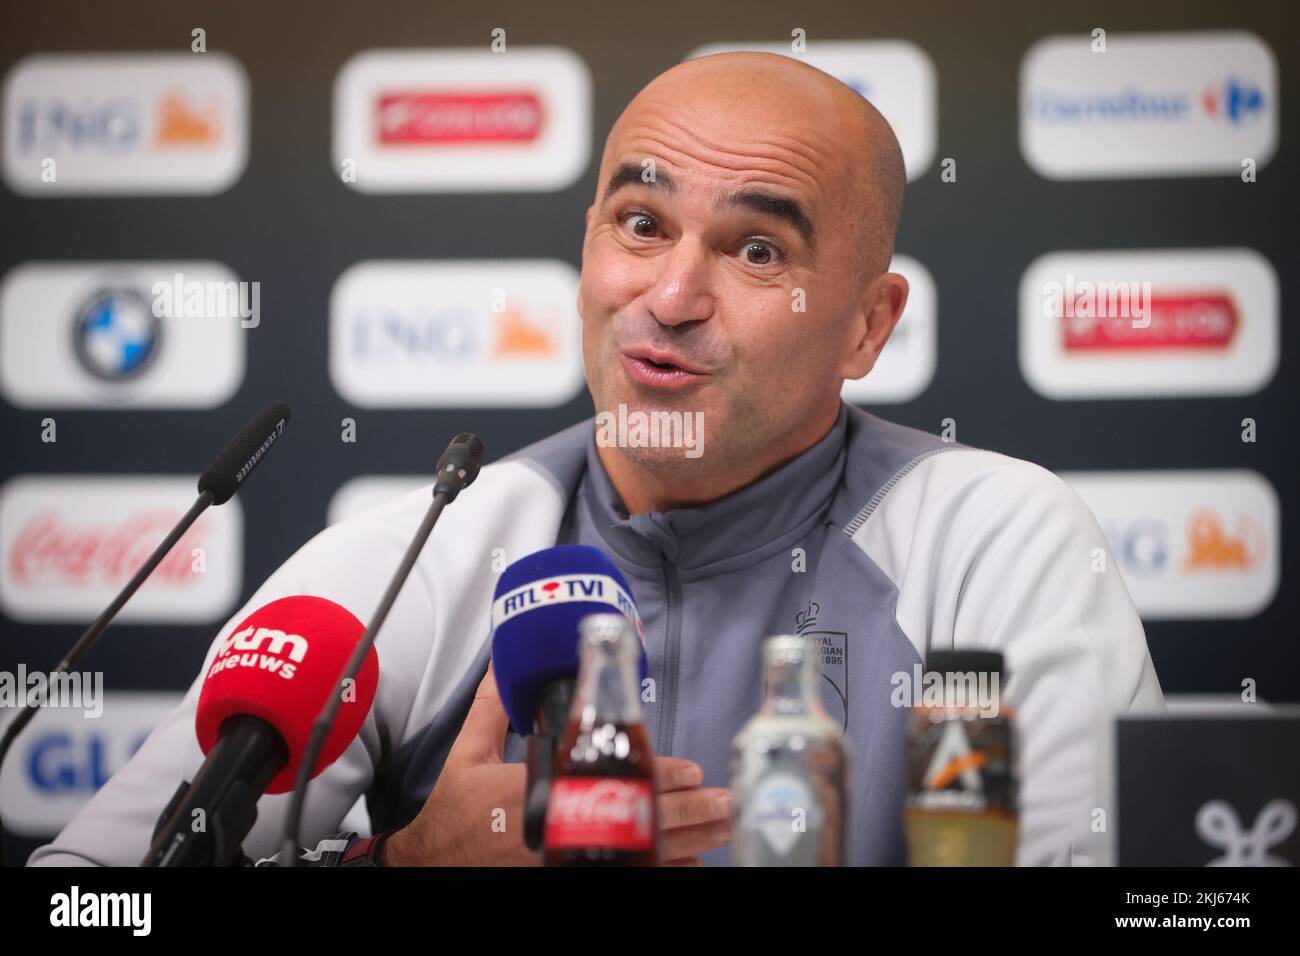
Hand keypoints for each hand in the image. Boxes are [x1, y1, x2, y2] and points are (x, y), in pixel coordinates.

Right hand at [382, 665, 732, 865]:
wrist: (430, 865)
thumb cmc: (452, 812)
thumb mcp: (468, 754)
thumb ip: (493, 707)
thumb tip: (500, 659)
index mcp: (540, 793)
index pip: (613, 784)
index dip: (657, 778)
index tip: (691, 770)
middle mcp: (562, 832)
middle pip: (639, 824)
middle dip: (687, 812)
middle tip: (724, 802)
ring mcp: (567, 863)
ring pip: (640, 856)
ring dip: (685, 843)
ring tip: (722, 830)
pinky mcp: (567, 878)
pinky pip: (624, 878)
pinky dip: (659, 873)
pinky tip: (688, 864)